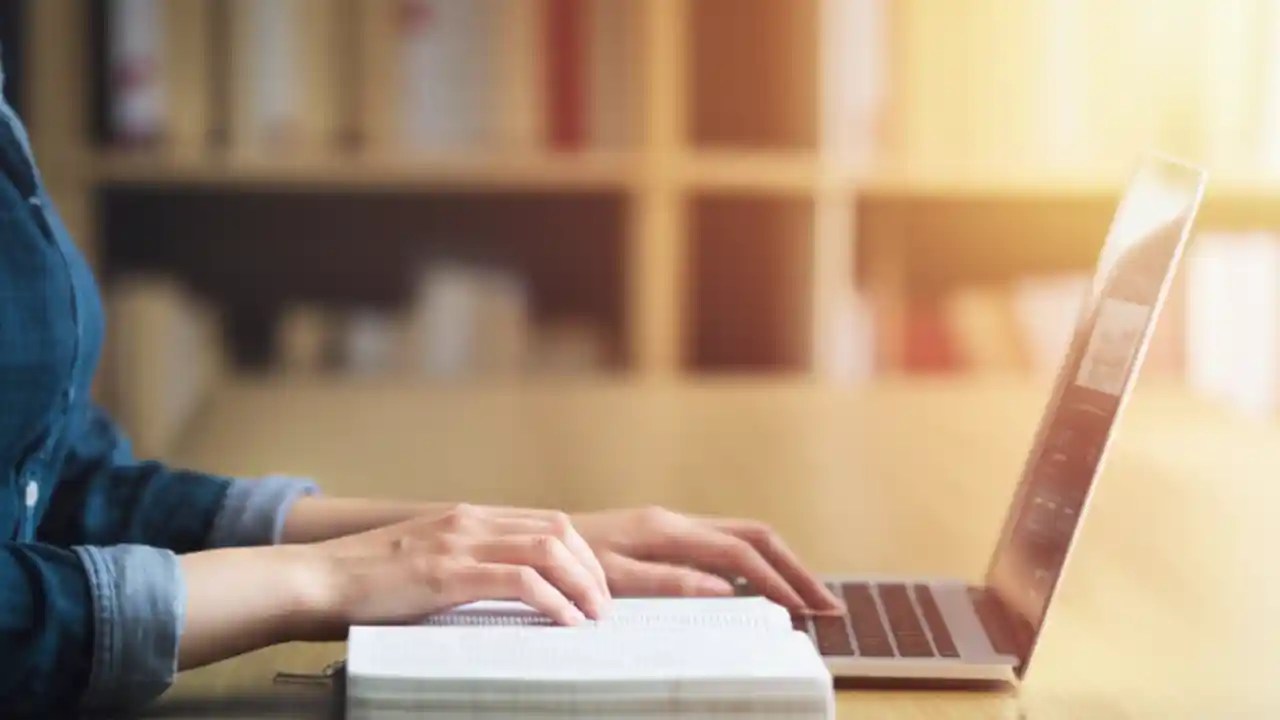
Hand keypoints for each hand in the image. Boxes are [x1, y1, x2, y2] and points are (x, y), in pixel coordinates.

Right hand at [301, 504, 610, 636]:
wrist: (315, 579)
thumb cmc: (364, 581)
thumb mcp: (425, 561)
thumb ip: (464, 564)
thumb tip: (504, 588)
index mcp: (467, 517)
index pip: (546, 522)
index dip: (580, 553)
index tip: (594, 586)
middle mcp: (470, 521)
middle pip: (557, 531)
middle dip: (591, 569)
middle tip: (603, 607)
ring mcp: (459, 543)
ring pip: (547, 551)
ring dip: (580, 585)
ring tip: (593, 617)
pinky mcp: (448, 573)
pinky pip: (519, 581)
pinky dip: (552, 601)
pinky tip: (564, 621)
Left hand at [571, 507, 842, 613]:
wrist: (534, 542)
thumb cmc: (566, 564)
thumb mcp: (613, 577)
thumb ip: (668, 581)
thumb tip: (725, 585)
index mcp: (668, 530)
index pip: (741, 551)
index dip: (779, 580)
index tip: (807, 609)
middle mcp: (677, 523)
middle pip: (756, 536)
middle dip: (796, 569)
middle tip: (829, 607)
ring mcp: (674, 528)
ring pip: (745, 538)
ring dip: (782, 567)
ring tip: (809, 600)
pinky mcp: (667, 538)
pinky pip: (725, 547)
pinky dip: (756, 567)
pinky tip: (765, 590)